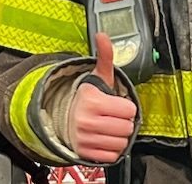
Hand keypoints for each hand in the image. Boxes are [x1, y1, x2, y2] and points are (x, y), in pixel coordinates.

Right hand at [67, 33, 136, 162]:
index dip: (127, 107)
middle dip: (124, 122)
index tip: (117, 105)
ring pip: (121, 142)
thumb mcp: (97, 76)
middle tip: (114, 117)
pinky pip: (112, 155)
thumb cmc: (86, 98)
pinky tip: (105, 138)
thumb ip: (105, 56)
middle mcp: (87, 121)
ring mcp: (85, 139)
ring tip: (109, 127)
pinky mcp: (85, 153)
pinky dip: (112, 149)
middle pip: (127, 128)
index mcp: (93, 101)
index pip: (129, 110)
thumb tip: (102, 35)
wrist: (63, 118)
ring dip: (119, 136)